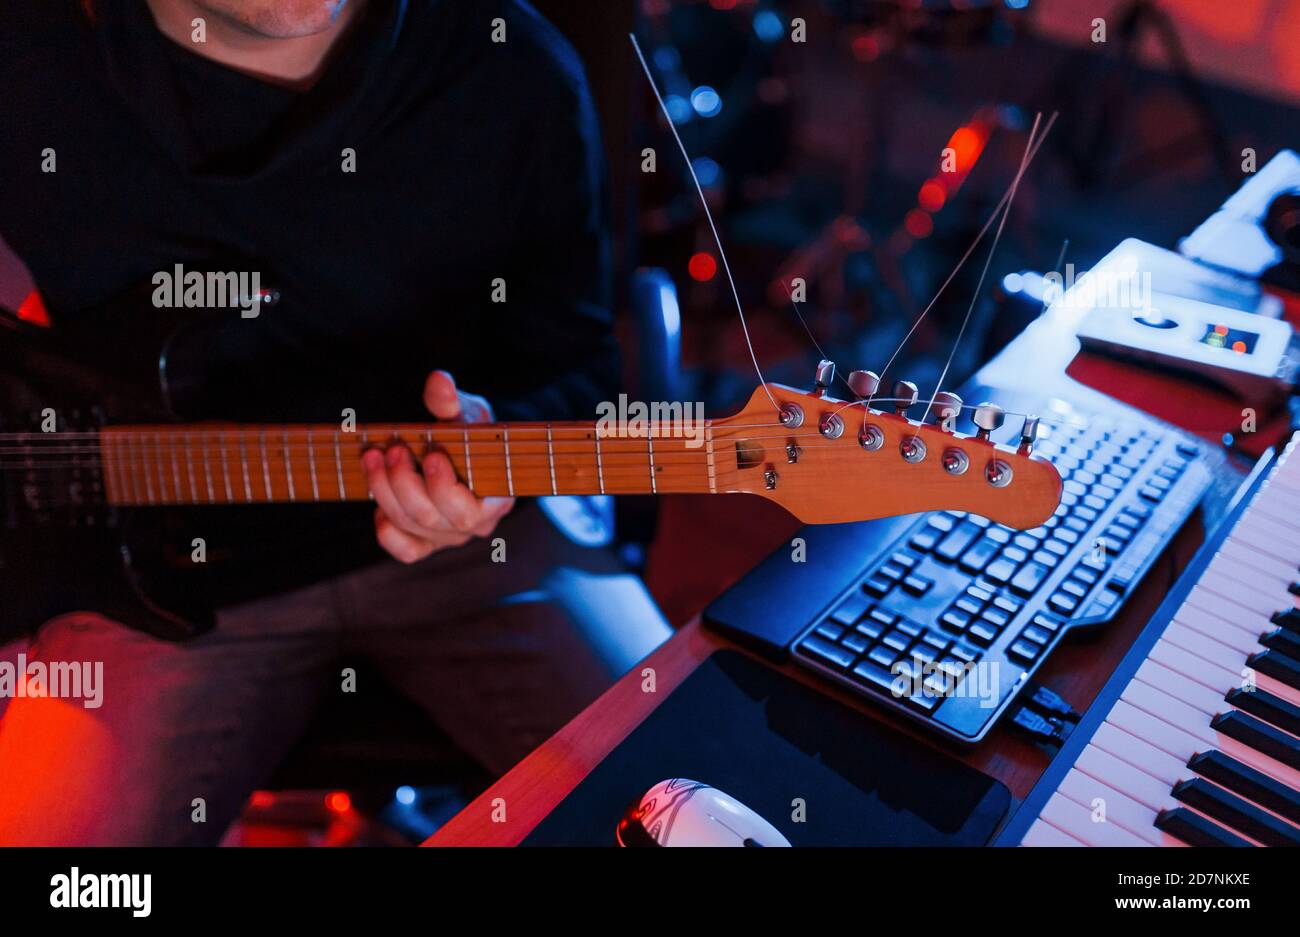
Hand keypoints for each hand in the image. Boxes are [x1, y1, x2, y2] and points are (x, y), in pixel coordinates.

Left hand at [363, 370, 514, 563]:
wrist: (463, 451)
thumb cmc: (471, 431)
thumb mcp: (467, 413)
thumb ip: (452, 403)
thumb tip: (438, 381)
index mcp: (496, 499)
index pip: (468, 512)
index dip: (443, 487)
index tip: (431, 452)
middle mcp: (474, 525)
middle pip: (432, 518)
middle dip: (405, 482)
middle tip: (393, 448)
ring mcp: (448, 537)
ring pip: (411, 526)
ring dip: (385, 491)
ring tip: (372, 457)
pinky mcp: (426, 543)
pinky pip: (405, 551)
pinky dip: (387, 533)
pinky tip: (377, 507)